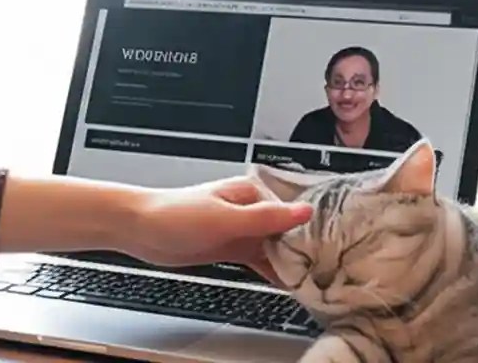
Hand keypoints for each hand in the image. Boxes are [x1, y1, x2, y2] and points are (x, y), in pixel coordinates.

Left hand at [0, 174, 310, 286]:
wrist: (139, 228)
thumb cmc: (174, 213)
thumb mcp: (224, 217)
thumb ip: (265, 218)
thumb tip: (303, 210)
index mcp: (251, 193)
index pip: (294, 208)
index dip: (316, 225)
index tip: (339, 242)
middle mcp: (249, 209)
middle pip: (289, 230)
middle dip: (308, 246)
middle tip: (334, 267)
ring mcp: (240, 230)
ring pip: (277, 248)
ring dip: (293, 262)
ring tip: (319, 278)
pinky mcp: (231, 248)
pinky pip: (261, 261)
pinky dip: (275, 272)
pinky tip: (291, 284)